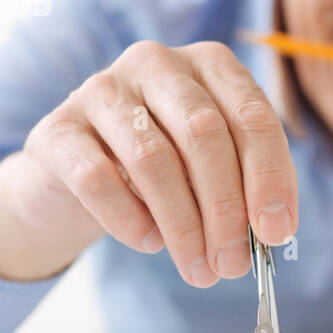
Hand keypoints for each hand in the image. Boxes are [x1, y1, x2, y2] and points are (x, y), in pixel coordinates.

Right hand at [0, 40, 297, 285]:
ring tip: (198, 268)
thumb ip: (247, 187)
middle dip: (226, 210)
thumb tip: (275, 229)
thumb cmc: (161, 169)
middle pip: (204, 135)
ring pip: (154, 159)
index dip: (270, 177)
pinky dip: (129, 220)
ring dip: (183, 226)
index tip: (276, 233)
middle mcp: (157, 64)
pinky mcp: (57, 129)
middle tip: (233, 266)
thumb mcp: (211, 168)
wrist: (72, 175)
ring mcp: (101, 90)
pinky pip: (96, 178)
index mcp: (209, 64)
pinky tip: (149, 242)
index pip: (252, 116)